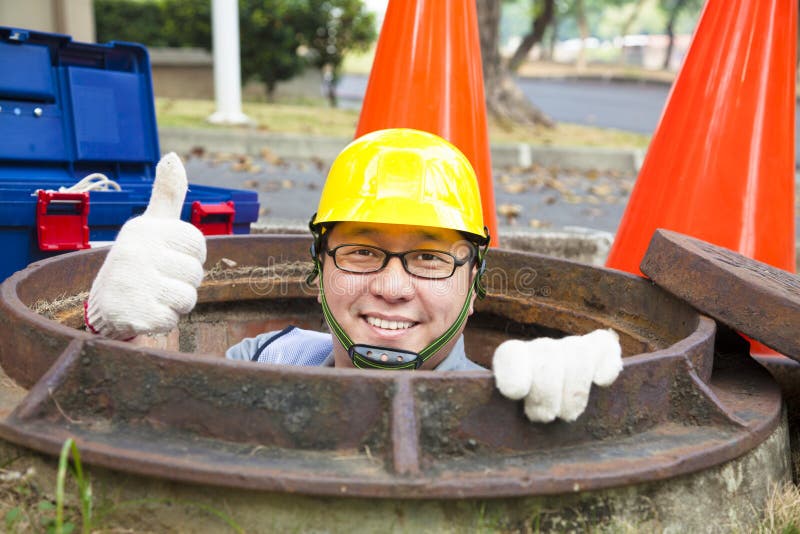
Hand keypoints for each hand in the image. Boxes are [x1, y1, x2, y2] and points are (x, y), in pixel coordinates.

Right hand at [85, 153, 206, 338]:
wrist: (104, 303)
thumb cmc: (139, 258)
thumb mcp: (152, 224)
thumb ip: (167, 194)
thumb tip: (172, 157)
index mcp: (146, 229)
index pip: (198, 245)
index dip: (189, 256)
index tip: (168, 256)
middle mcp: (136, 252)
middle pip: (195, 274)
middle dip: (183, 281)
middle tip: (158, 279)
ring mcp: (133, 284)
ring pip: (187, 298)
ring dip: (175, 302)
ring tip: (152, 295)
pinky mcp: (133, 314)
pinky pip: (172, 319)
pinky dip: (163, 320)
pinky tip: (144, 311)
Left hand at [492, 329, 621, 422]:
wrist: (543, 396)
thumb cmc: (521, 417)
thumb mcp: (502, 418)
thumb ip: (493, 418)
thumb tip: (479, 430)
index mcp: (511, 359)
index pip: (511, 355)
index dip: (515, 374)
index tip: (517, 394)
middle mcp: (539, 349)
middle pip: (548, 358)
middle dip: (547, 393)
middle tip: (543, 417)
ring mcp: (568, 347)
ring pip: (577, 353)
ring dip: (574, 390)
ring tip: (568, 414)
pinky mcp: (595, 350)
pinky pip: (603, 347)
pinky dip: (605, 364)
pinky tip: (601, 382)